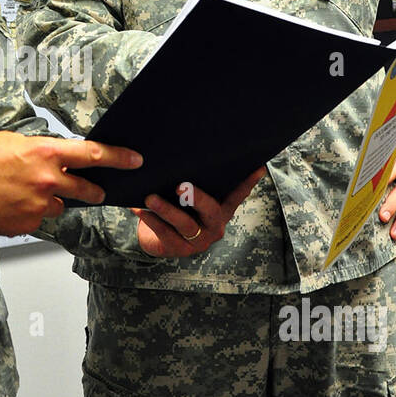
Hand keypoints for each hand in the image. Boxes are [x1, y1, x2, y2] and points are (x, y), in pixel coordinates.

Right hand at [0, 132, 141, 235]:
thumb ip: (40, 150)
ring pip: (59, 207)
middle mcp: (48, 180)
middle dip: (94, 191)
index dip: (119, 157)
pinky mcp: (27, 225)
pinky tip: (9, 205)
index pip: (94, 154)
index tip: (134, 159)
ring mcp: (38, 206)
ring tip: (21, 193)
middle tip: (97, 191)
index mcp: (46, 153)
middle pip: (86, 189)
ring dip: (50, 201)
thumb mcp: (13, 142)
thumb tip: (55, 157)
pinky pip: (37, 220)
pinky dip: (28, 214)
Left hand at [132, 168, 265, 257]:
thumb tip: (186, 147)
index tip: (258, 167)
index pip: (237, 194)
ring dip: (166, 210)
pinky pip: (165, 234)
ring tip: (150, 198)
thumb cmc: (176, 208)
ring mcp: (199, 239)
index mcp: (221, 209)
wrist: (157, 239)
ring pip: (184, 224)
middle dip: (196, 198)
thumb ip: (194, 181)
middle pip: (210, 210)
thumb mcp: (189, 196)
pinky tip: (137, 209)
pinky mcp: (180, 249)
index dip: (248, 182)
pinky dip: (150, 220)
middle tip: (180, 187)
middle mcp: (215, 225)